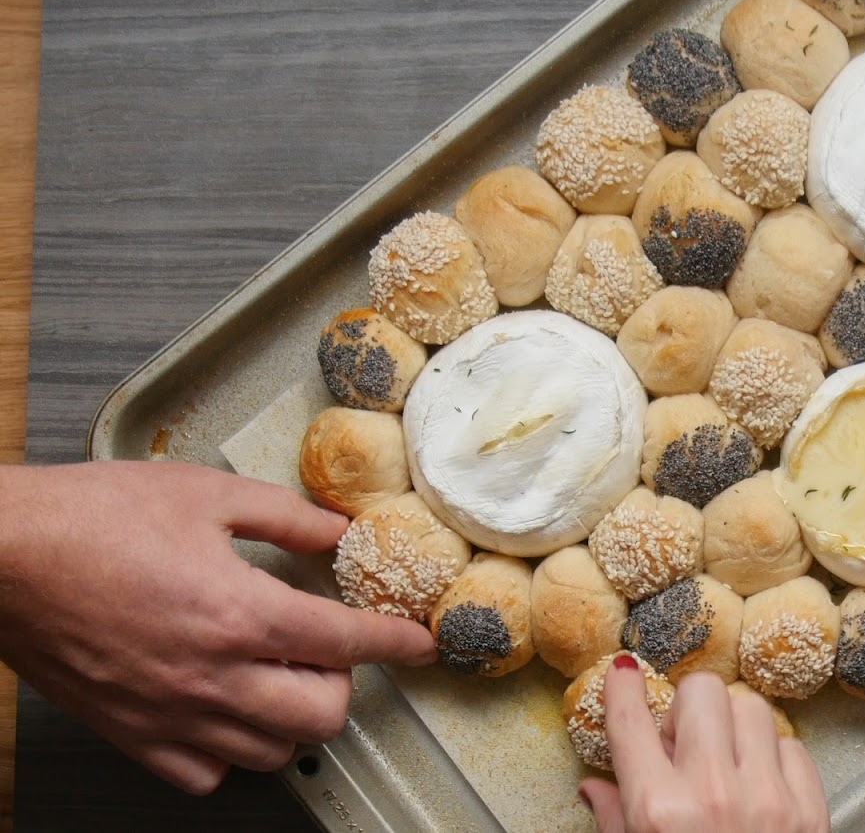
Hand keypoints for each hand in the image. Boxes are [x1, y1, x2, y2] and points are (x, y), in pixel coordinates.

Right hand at [0, 461, 435, 793]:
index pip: (349, 643)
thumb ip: (287, 517)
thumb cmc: (88, 519)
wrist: (1, 553)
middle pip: (324, 714)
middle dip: (342, 682)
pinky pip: (206, 773)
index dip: (398, 643)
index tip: (418, 643)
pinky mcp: (133, 734)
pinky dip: (230, 749)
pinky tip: (225, 708)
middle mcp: (213, 676)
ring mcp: (172, 714)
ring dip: (291, 715)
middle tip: (326, 648)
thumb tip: (337, 530)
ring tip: (277, 673)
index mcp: (240, 612)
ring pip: (272, 750)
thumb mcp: (205, 494)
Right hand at [580, 661, 829, 832]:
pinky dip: (774, 757)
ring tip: (725, 762)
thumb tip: (595, 788)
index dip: (622, 688)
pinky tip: (759, 786)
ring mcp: (770, 800)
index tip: (624, 673)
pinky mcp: (812, 811)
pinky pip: (792, 747)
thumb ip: (616, 822)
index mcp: (661, 813)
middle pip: (702, 694)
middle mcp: (715, 795)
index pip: (631, 722)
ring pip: (752, 709)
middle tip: (682, 742)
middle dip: (687, 710)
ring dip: (733, 727)